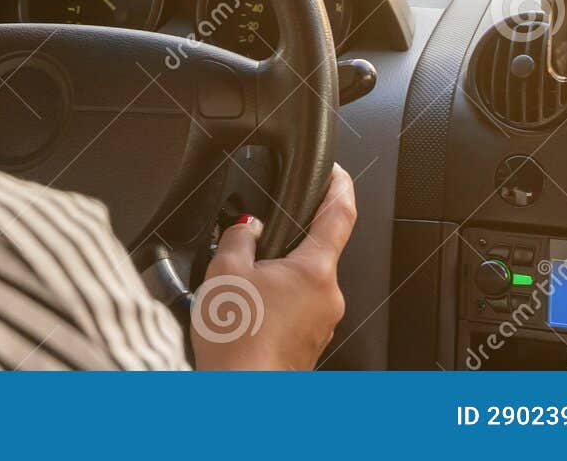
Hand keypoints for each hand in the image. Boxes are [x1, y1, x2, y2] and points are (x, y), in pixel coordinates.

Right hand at [190, 165, 356, 369]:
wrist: (242, 394)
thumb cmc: (239, 342)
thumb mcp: (225, 270)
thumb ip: (238, 237)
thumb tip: (245, 227)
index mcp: (315, 270)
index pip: (340, 213)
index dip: (339, 186)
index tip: (336, 172)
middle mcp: (329, 296)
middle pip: (316, 252)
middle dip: (286, 243)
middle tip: (254, 243)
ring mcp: (322, 323)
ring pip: (303, 283)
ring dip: (277, 277)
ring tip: (241, 288)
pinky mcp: (310, 343)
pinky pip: (296, 309)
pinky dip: (275, 303)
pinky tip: (248, 313)